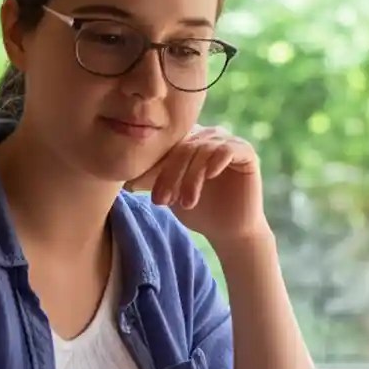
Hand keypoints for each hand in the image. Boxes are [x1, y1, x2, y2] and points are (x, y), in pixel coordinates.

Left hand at [127, 125, 268, 244]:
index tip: (138, 191)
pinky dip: (217, 160)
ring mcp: (229, 142)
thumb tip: (121, 176)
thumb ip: (150, 178)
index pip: (166, 145)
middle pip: (182, 147)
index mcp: (189, 141)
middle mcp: (209, 137)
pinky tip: (210, 176)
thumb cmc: (198, 211)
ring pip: (203, 150)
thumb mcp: (169, 192)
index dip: (154, 167)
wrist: (228, 231)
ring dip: (191, 177)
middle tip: (162, 201)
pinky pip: (228, 149)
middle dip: (170, 175)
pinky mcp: (246, 153)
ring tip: (186, 202)